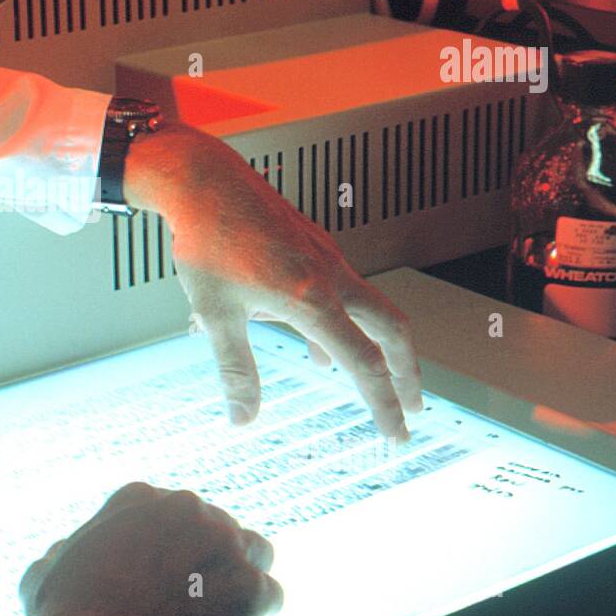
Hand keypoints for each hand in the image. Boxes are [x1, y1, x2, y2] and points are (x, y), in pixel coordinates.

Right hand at [20, 482, 280, 615]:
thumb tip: (62, 551)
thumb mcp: (43, 576)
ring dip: (240, 574)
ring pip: (253, 550)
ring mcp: (224, 544)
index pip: (172, 509)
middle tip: (194, 591)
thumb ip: (61, 552)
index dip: (172, 542)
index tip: (165, 569)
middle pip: (216, 525)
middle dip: (208, 556)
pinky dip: (255, 613)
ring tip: (220, 605)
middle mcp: (186, 508)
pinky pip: (270, 593)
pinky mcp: (251, 586)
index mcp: (139, 497)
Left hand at [124, 123, 423, 440]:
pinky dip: (342, 322)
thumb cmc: (207, 240)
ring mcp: (327, 257)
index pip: (363, 364)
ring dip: (374, 347)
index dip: (384, 405)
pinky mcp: (315, 245)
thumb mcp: (216, 314)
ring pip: (369, 309)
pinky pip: (342, 291)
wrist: (204, 180)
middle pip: (391, 331)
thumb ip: (236, 369)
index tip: (396, 435)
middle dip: (405, 374)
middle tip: (411, 409)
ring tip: (367, 381)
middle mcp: (331, 275)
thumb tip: (243, 419)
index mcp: (312, 299)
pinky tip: (314, 342)